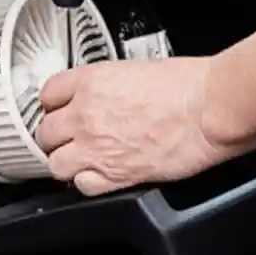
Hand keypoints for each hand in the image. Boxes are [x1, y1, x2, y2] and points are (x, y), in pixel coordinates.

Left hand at [35, 57, 225, 195]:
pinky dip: (86, 183)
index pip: (48, 94)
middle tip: (70, 137)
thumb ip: (111, 85)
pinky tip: (98, 175)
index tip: (60, 110)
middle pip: (45, 132)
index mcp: (91, 82)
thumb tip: (106, 95)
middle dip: (56, 136)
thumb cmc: (189, 86)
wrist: (210, 110)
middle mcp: (85, 115)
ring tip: (81, 160)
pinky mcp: (114, 175)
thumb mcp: (137, 69)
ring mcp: (96, 147)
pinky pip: (81, 186)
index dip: (54, 104)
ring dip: (66, 162)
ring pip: (55, 163)